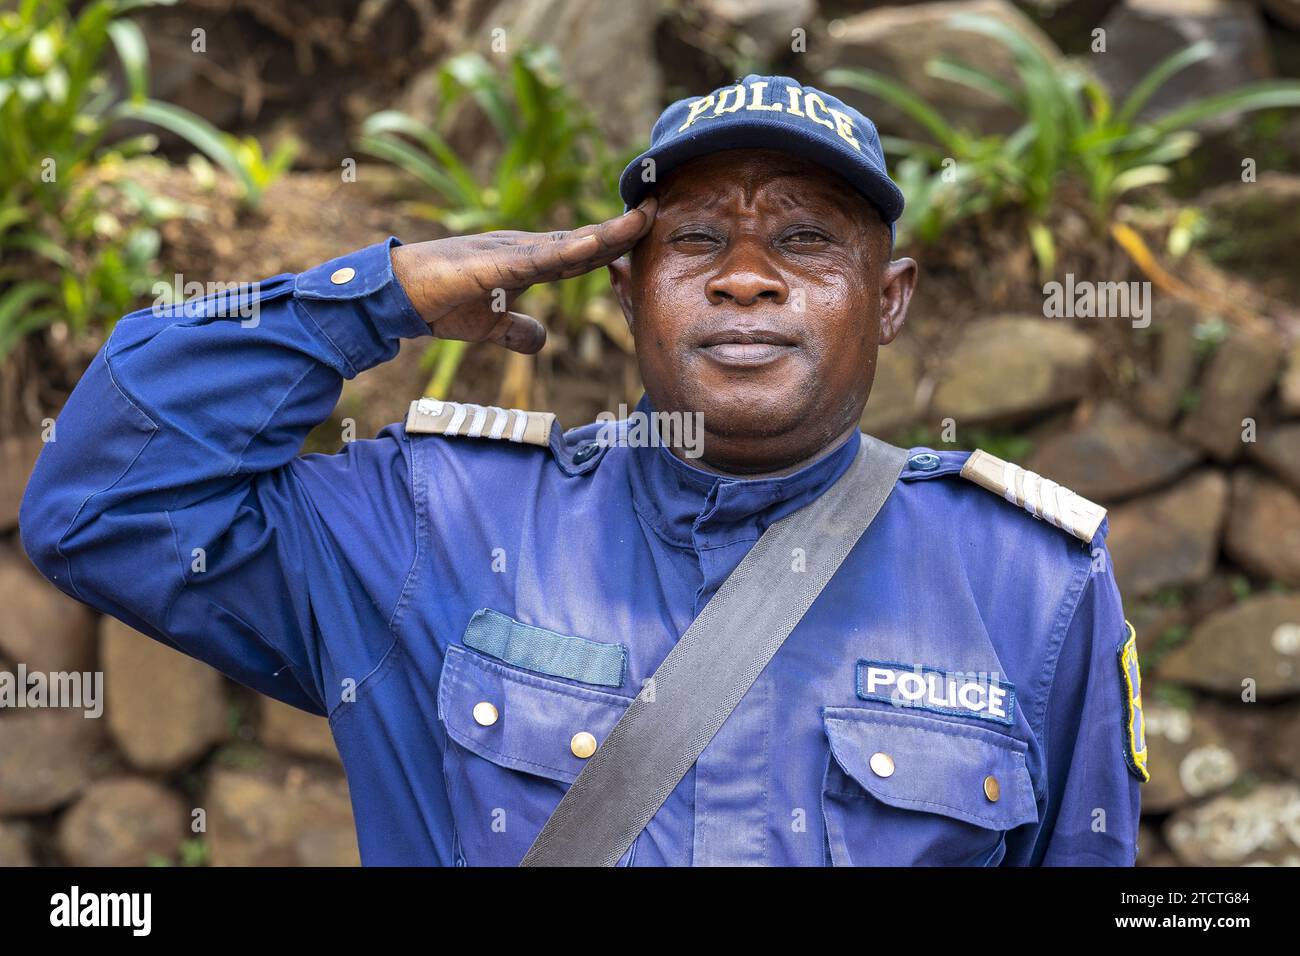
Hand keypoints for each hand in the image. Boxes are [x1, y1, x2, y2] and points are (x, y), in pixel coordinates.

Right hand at [391, 199, 656, 353]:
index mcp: (527, 262)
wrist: (398, 297)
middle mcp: (524, 249)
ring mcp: (510, 252)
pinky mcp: (492, 263)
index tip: (650, 234)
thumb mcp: (490, 326)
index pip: (582, 253)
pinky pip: (538, 258)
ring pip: (569, 242)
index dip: (616, 244)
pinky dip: (568, 250)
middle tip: (661, 210)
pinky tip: (596, 243)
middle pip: (584, 239)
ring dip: (608, 231)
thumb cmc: (440, 304)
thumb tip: (542, 340)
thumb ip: (518, 331)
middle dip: (624, 228)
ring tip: (643, 218)